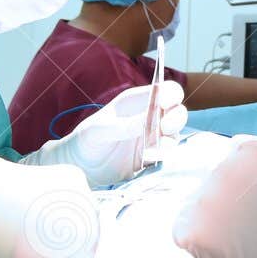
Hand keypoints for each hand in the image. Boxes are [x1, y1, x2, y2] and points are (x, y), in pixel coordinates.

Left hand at [27, 80, 187, 185]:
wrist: (80, 166)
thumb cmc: (87, 140)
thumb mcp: (101, 129)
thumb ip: (126, 124)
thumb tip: (150, 119)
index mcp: (137, 101)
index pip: (165, 91)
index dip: (171, 95)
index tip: (165, 104)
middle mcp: (148, 116)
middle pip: (176, 111)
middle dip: (176, 118)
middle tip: (165, 127)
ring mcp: (151, 136)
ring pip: (174, 133)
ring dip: (171, 138)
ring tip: (160, 147)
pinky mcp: (151, 156)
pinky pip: (167, 153)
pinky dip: (165, 155)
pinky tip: (151, 158)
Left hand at [172, 137, 256, 257]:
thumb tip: (236, 150)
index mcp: (250, 148)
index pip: (223, 154)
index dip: (234, 180)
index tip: (245, 198)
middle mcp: (224, 167)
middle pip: (208, 181)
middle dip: (223, 200)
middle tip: (249, 223)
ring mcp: (206, 198)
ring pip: (195, 206)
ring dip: (211, 221)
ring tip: (241, 239)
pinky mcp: (194, 229)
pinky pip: (183, 231)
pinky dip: (198, 242)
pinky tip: (224, 249)